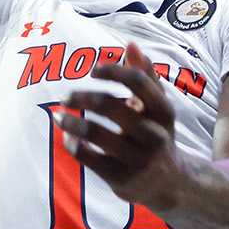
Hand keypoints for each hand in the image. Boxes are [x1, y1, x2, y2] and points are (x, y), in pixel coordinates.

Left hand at [56, 43, 188, 213]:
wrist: (169, 184)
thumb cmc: (156, 134)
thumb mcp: (158, 107)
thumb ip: (146, 75)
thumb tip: (130, 44)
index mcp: (164, 111)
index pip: (138, 82)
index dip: (112, 71)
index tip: (93, 70)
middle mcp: (154, 135)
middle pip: (109, 105)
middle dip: (81, 97)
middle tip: (66, 95)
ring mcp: (137, 159)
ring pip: (95, 133)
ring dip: (71, 121)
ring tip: (58, 115)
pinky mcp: (121, 178)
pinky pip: (88, 157)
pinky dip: (72, 144)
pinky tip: (68, 137)